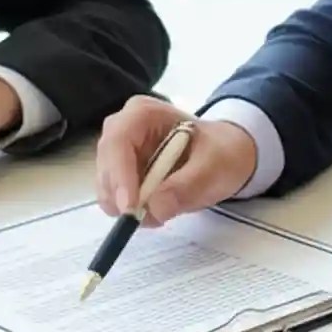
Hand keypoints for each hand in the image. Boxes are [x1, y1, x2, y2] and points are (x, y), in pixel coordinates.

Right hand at [95, 96, 257, 226]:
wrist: (226, 155)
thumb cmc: (221, 153)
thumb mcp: (214, 167)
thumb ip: (186, 186)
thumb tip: (154, 208)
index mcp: (143, 114)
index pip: (118, 142)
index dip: (119, 176)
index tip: (129, 208)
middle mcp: (123, 128)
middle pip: (106, 166)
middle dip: (122, 195)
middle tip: (147, 217)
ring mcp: (120, 153)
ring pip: (107, 186)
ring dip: (129, 206)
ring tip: (164, 208)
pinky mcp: (122, 175)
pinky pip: (115, 198)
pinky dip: (133, 209)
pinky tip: (158, 206)